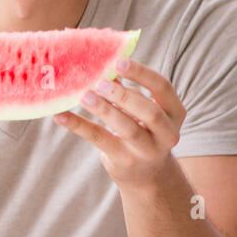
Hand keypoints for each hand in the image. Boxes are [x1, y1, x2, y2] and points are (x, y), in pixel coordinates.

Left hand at [53, 57, 185, 190]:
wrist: (145, 174)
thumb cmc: (141, 130)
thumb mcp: (141, 110)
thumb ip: (127, 89)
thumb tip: (100, 62)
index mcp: (174, 112)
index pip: (162, 87)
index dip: (141, 73)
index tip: (118, 61)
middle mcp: (167, 133)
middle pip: (149, 111)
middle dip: (123, 95)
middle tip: (100, 82)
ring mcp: (147, 150)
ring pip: (127, 129)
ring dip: (104, 110)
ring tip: (84, 96)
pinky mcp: (125, 161)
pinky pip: (101, 140)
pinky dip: (80, 126)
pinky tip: (61, 116)